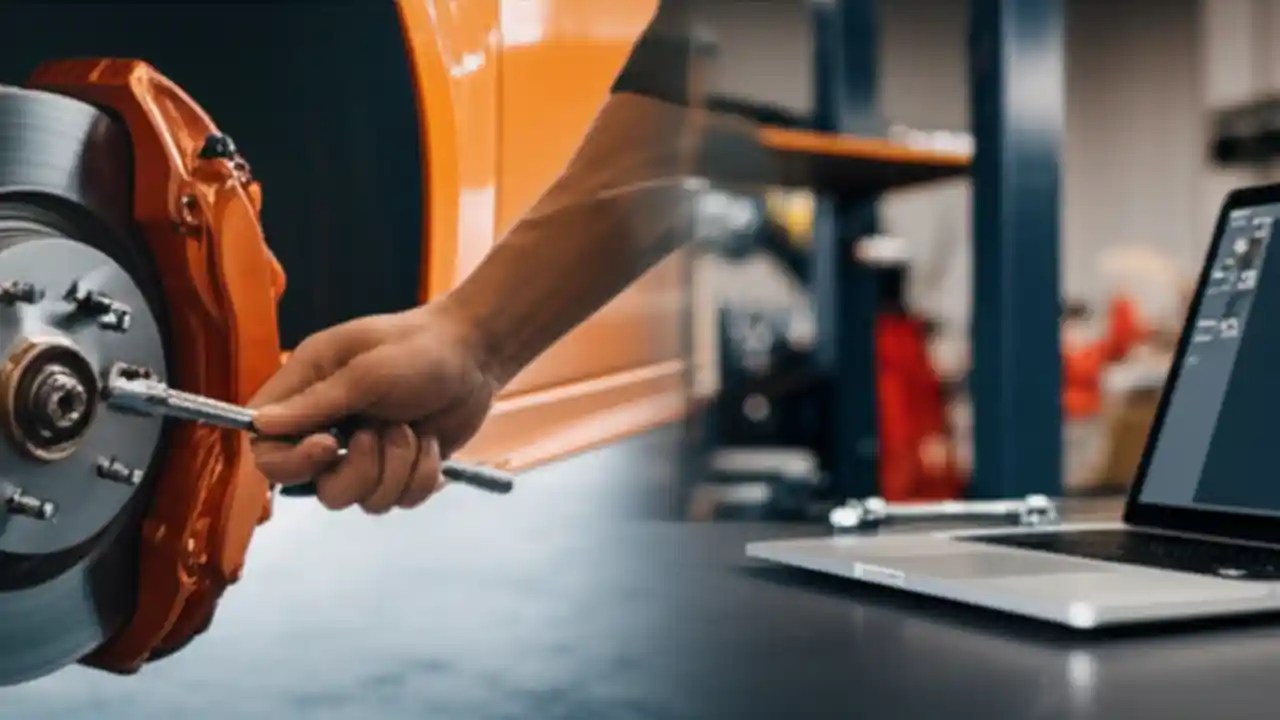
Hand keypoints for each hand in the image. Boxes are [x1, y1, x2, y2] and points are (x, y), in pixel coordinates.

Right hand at [250, 302, 499, 512]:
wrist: (477, 355)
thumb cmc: (420, 349)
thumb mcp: (368, 370)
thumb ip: (317, 401)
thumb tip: (259, 425)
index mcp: (307, 392)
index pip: (266, 447)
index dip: (289, 461)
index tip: (327, 446)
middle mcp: (329, 427)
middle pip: (314, 487)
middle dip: (355, 471)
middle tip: (381, 434)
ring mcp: (365, 454)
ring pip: (360, 500)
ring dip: (395, 469)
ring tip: (412, 431)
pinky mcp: (399, 470)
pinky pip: (399, 501)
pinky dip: (421, 476)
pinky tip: (431, 443)